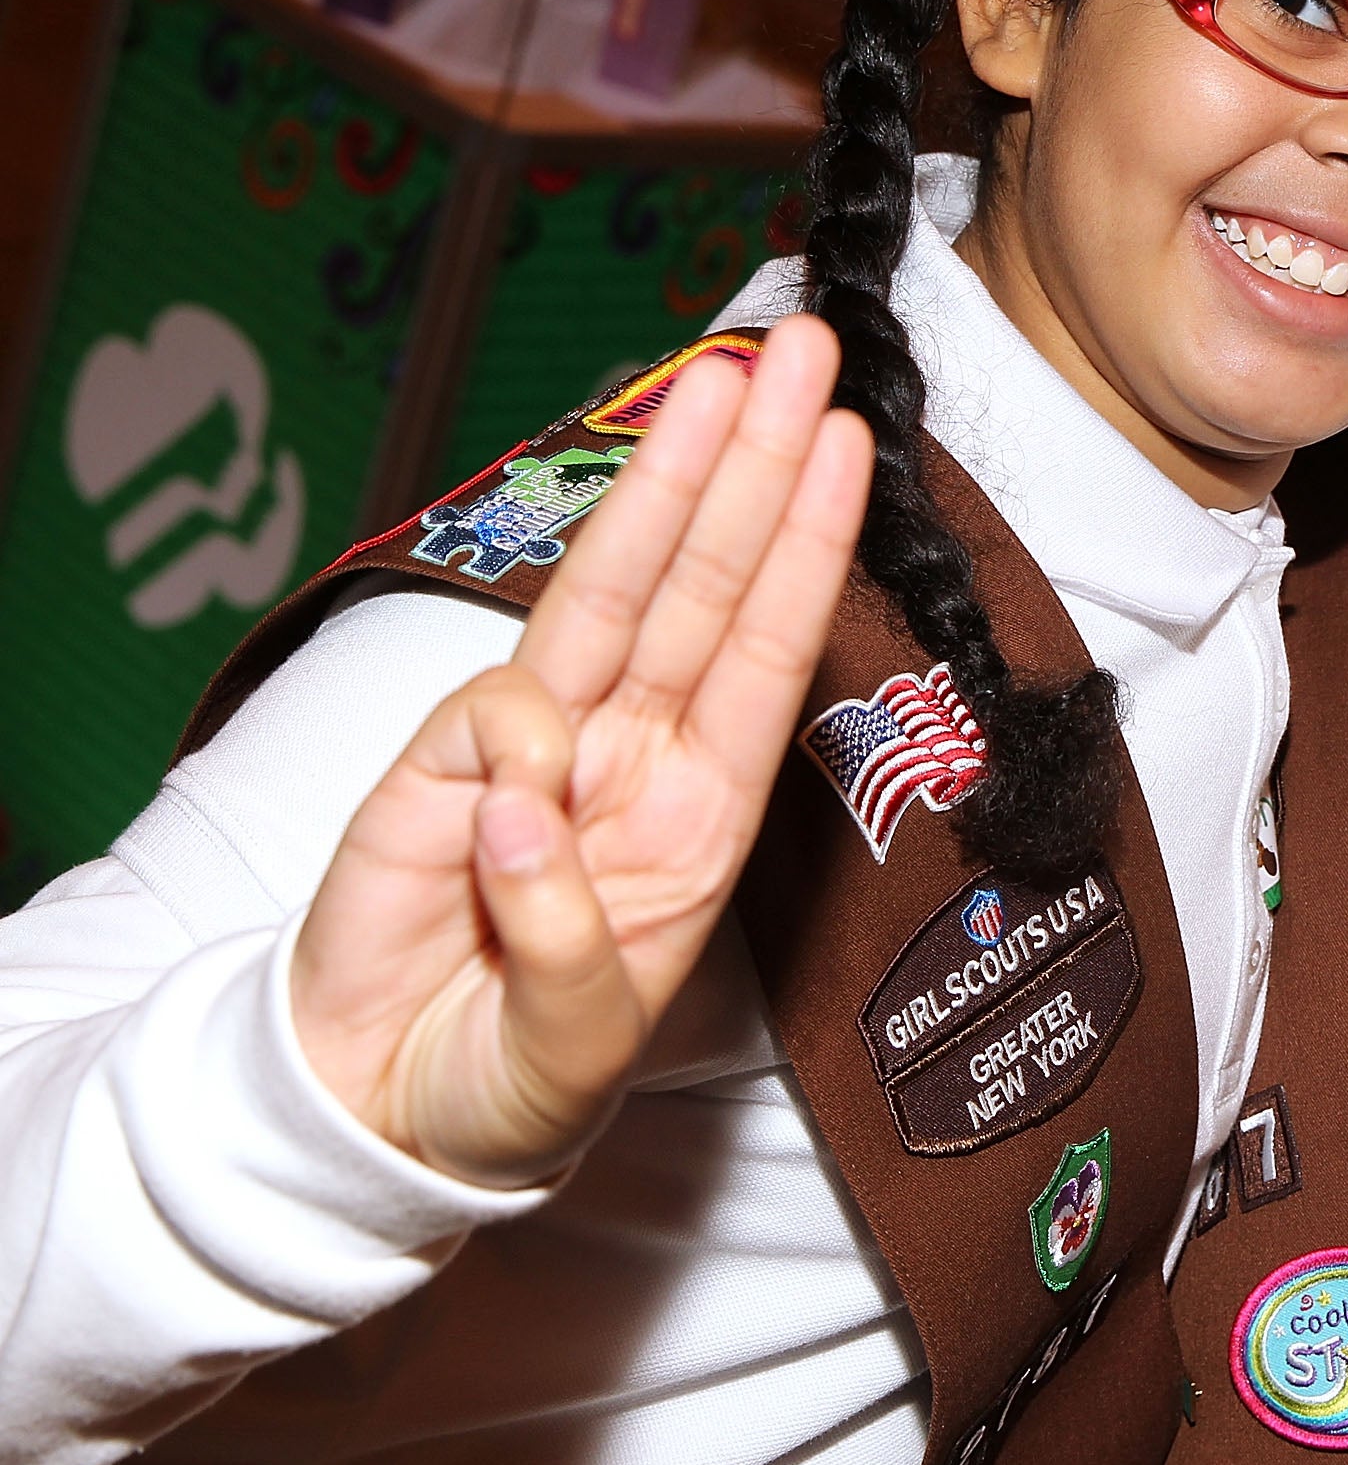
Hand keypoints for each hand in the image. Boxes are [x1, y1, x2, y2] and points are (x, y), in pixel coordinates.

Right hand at [290, 318, 871, 1187]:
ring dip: (669, 484)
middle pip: (706, 582)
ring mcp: (541, 748)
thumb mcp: (574, 1041)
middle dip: (757, 464)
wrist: (382, 1112)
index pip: (768, 647)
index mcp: (705, 808)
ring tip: (719, 380)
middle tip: (804, 352)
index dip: (807, 544)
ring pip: (614, 591)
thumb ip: (567, 941)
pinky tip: (507, 819)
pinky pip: (496, 714)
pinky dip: (513, 747)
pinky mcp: (442, 766)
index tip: (849, 444)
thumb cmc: (509, 1072)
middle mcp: (637, 755)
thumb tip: (526, 802)